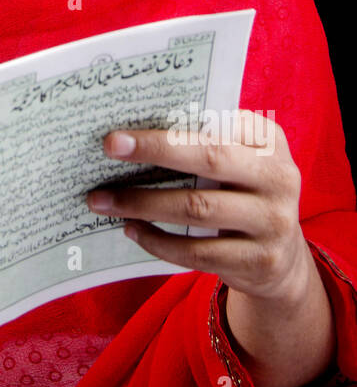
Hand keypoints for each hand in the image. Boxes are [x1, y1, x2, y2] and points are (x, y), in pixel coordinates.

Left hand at [85, 111, 311, 303]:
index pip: (217, 124)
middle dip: (155, 150)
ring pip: (197, 208)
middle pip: (210, 159)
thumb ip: (208, 140)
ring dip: (143, 203)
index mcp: (269, 144)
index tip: (125, 126)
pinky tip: (131, 229)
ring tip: (102, 199)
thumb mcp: (242, 161)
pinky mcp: (257, 262)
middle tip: (109, 147)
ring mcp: (271, 222)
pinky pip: (197, 251)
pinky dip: (158, 241)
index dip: (171, 125)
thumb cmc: (245, 194)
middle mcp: (278, 179)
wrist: (284, 261)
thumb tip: (138, 129)